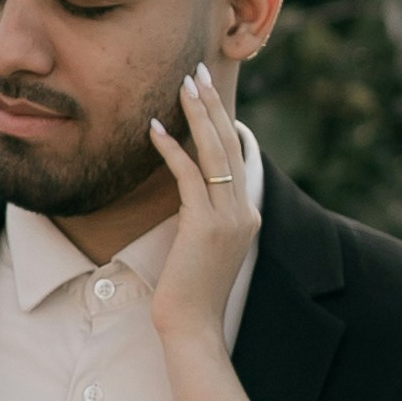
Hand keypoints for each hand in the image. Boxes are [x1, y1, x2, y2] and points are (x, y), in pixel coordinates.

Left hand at [144, 58, 260, 342]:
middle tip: (197, 72)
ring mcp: (228, 219)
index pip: (235, 156)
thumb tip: (187, 189)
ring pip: (214, 154)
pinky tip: (154, 129)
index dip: (221, 121)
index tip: (206, 92)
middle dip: (212, 106)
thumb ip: (203, 216)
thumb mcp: (204, 247)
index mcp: (247, 215)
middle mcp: (243, 212)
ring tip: (182, 85)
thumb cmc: (190, 293)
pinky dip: (171, 150)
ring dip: (197, 116)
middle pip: (229, 146)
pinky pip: (188, 177)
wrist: (193, 328)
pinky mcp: (205, 227)